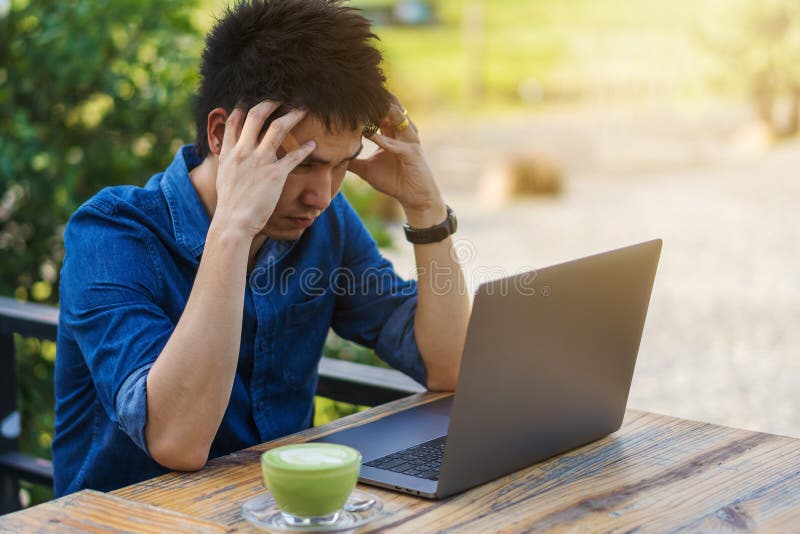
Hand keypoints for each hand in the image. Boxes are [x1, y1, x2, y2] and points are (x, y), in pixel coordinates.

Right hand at [213, 101, 314, 237]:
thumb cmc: (230, 205)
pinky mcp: (275, 175)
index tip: (255, 99)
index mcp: (229, 152)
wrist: (233, 223)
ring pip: (277, 129)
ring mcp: (259, 161)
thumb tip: (231, 156)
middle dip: (271, 102)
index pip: (234, 120)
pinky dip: (305, 149)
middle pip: (256, 116)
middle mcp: (243, 152)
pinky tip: (313, 144)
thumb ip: (228, 162)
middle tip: (283, 97)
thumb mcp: (223, 178)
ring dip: (292, 116)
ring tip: (303, 109)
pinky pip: (294, 156)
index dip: (244, 106)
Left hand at [347, 94, 443, 215]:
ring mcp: (410, 142)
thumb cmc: (394, 182)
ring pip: (398, 121)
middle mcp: (403, 135)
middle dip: (379, 101)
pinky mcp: (412, 154)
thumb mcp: (367, 170)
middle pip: (392, 111)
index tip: (353, 97)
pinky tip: (370, 134)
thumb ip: (353, 162)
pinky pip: (396, 145)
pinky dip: (383, 140)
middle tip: (359, 90)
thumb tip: (334, 160)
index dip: (370, 106)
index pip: (382, 115)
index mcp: (393, 136)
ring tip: (367, 103)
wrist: (414, 197)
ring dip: (383, 113)